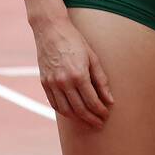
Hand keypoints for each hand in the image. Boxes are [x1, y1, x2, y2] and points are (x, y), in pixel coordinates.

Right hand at [33, 14, 114, 129]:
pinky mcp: (44, 83)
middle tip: (99, 123)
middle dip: (91, 118)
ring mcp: (52, 83)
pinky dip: (64, 111)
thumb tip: (109, 99)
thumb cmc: (75, 41)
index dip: (100, 111)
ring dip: (78, 118)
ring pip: (66, 110)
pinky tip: (72, 112)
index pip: (92, 101)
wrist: (51, 31)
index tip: (106, 115)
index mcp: (79, 74)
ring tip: (87, 120)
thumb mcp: (93, 57)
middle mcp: (64, 82)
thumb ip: (101, 80)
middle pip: (79, 109)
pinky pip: (54, 104)